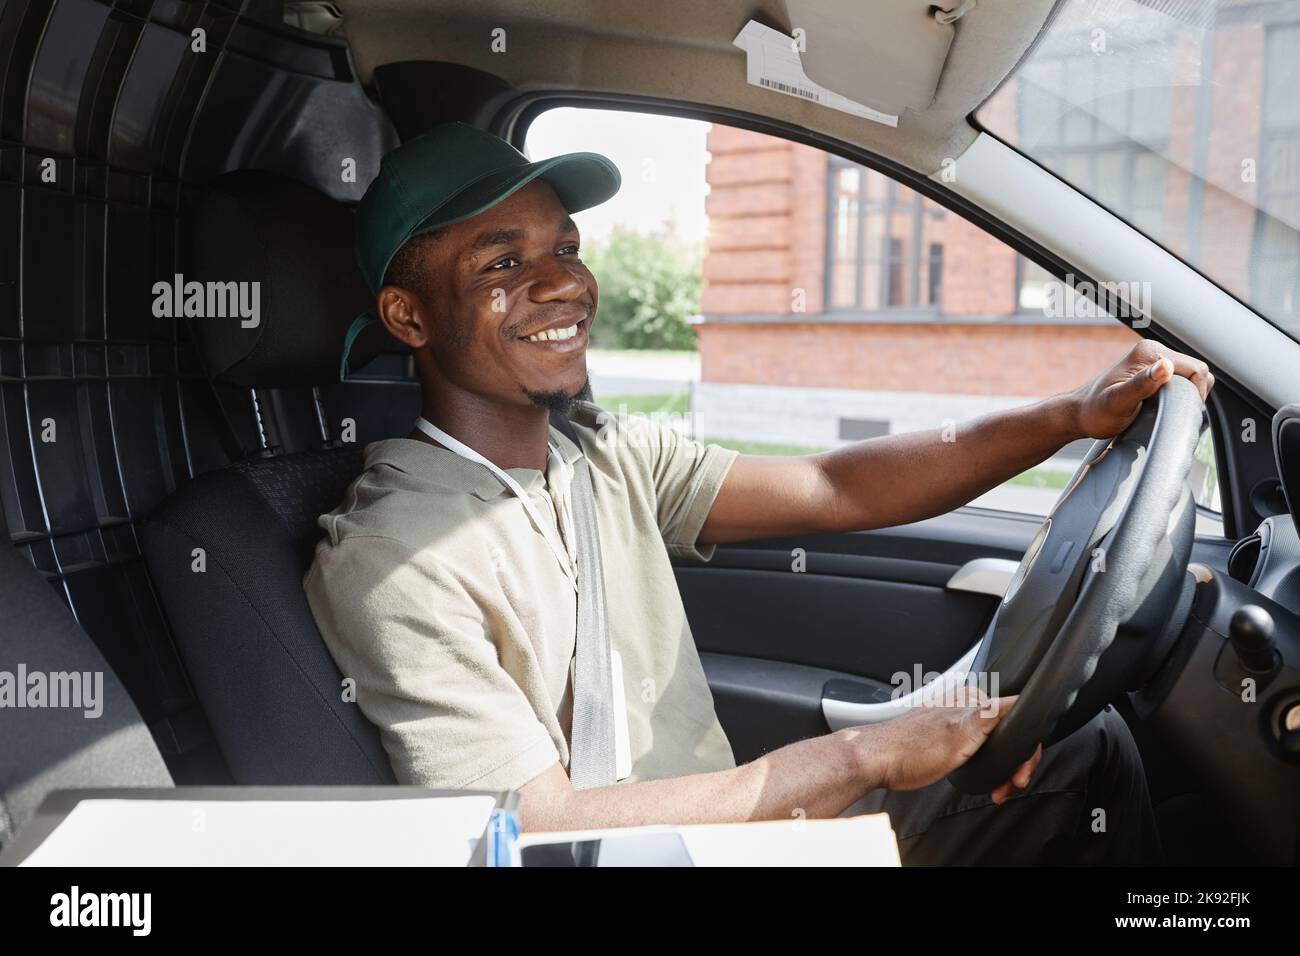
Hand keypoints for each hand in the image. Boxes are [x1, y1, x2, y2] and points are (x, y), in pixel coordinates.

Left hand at [870, 688, 1042, 804]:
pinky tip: (984, 778)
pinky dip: (987, 765)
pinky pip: (980, 748)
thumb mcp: (957, 735)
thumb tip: (1016, 700)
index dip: (1025, 753)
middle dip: (1014, 765)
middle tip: (1007, 788)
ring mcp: (956, 720)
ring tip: (997, 788)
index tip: (1019, 776)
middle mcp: (966, 705)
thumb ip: (987, 716)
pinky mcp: (947, 735)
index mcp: (972, 700)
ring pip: (996, 744)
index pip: (1019, 720)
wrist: (876, 760)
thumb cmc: (909, 750)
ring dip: (1002, 769)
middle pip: (1009, 735)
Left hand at [1071, 341, 1214, 439]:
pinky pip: (1180, 379)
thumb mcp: (1118, 403)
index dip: (1196, 393)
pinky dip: (1180, 393)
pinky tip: (1164, 406)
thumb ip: (1141, 384)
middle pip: (1196, 370)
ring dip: (1187, 393)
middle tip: (1172, 413)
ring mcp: (1152, 359)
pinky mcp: (1151, 369)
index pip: (1196, 369)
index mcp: (1149, 352)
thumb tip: (1165, 366)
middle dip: (1193, 393)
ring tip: (1167, 410)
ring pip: (1190, 375)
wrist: (1078, 414)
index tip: (1179, 411)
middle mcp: (1152, 350)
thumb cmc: (1095, 413)